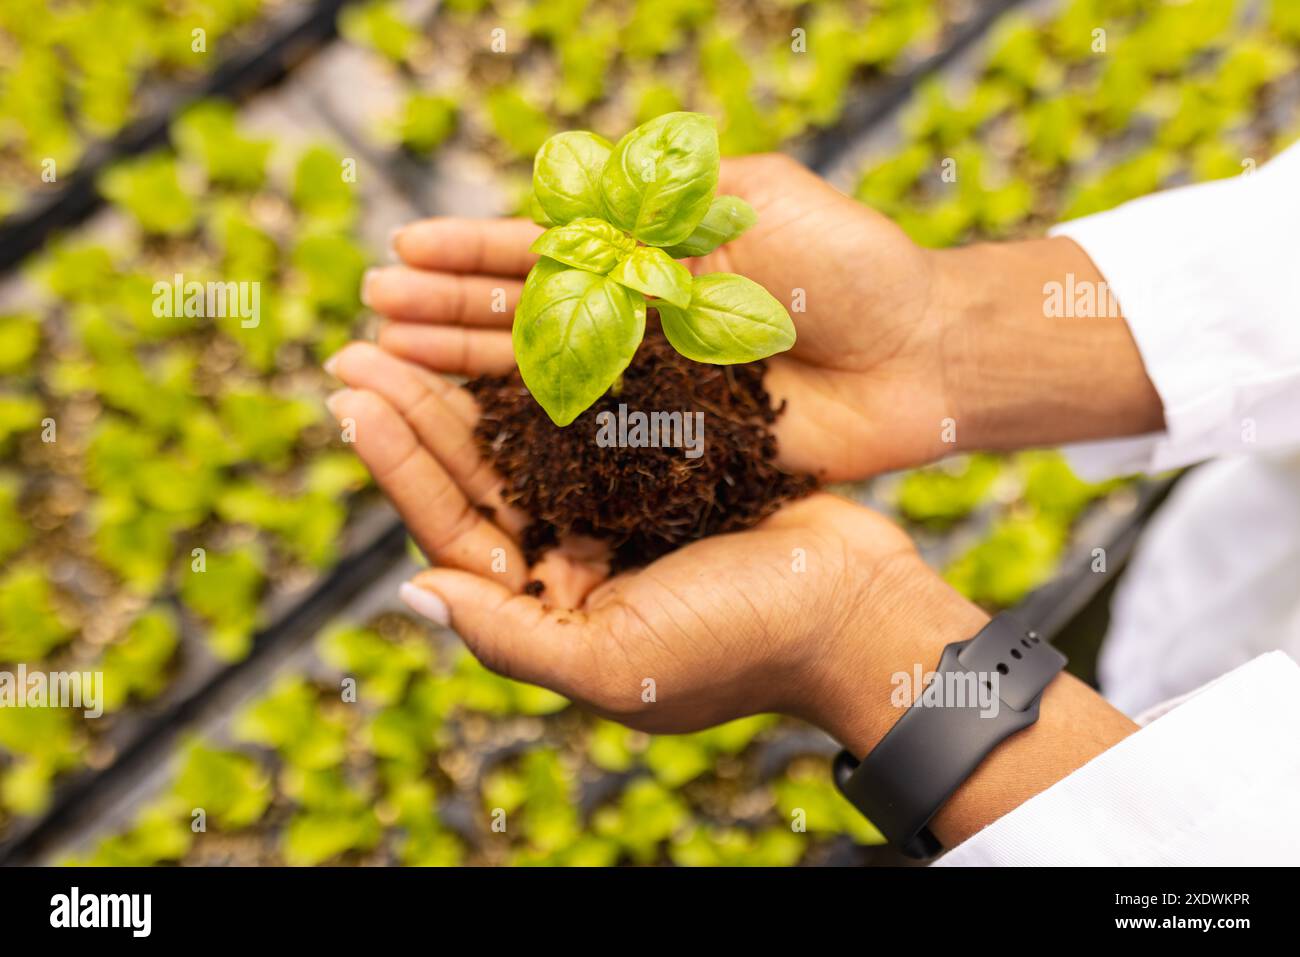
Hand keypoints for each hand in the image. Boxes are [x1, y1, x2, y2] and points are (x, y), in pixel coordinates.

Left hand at [324, 348, 1134, 847]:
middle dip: (417, 409)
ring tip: (414, 318)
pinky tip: (513, 316)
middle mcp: (571, 552)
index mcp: (547, 604)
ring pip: (524, 431)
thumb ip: (507, 636)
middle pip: (477, 473)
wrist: (858, 607)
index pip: (452, 528)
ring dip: (469, 378)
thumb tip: (408, 592)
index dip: (398, 464)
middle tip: (358, 344)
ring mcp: (616, 503)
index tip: (352, 398)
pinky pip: (590, 405)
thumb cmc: (740, 646)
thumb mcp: (614, 663)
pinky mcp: (663, 460)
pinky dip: (551, 361)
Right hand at [362, 154, 948, 481]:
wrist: (919, 352)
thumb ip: (656, 199)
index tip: (401, 253)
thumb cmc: (845, 266)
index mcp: (647, 256)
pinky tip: (465, 436)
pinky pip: (587, 448)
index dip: (469, 253)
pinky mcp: (669, 452)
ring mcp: (647, 390)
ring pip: (539, 381)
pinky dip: (526, 443)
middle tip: (368, 313)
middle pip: (521, 316)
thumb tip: (561, 194)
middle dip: (444, 312)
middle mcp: (635, 323)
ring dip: (463, 370)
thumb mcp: (747, 200)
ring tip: (387, 362)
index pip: (540, 251)